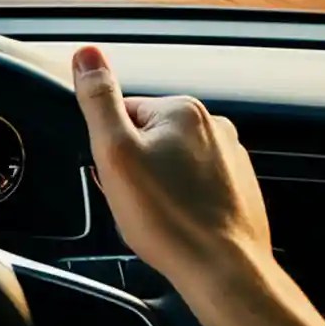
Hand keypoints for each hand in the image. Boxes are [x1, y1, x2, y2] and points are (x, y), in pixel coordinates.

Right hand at [71, 45, 269, 286]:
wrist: (222, 271)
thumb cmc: (168, 219)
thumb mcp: (115, 152)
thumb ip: (98, 100)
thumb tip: (86, 55)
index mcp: (183, 110)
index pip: (124, 115)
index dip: (112, 150)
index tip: (119, 177)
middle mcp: (214, 126)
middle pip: (148, 140)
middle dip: (135, 169)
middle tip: (136, 201)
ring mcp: (231, 158)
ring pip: (172, 166)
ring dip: (158, 188)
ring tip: (158, 217)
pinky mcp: (238, 189)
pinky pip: (195, 188)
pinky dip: (182, 204)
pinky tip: (177, 225)